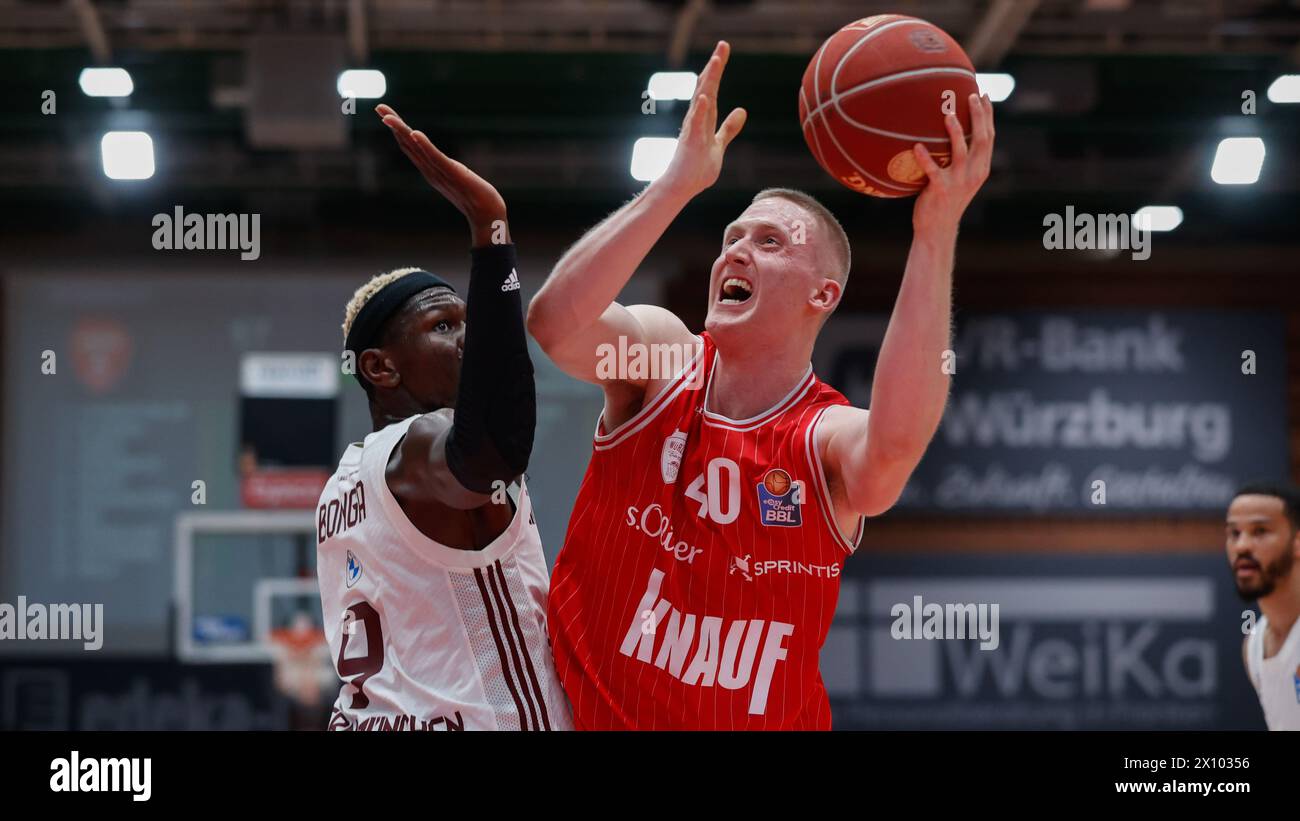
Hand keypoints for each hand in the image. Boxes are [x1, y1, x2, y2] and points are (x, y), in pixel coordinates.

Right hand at [376, 103, 507, 245]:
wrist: (488, 215)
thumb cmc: (477, 199)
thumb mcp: (457, 179)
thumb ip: (447, 171)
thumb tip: (445, 164)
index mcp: (430, 170)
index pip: (409, 146)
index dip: (397, 129)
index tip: (384, 112)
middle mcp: (430, 171)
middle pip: (407, 144)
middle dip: (393, 125)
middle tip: (379, 106)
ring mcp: (440, 173)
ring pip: (416, 148)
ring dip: (402, 131)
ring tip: (387, 117)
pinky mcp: (453, 173)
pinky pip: (436, 157)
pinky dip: (425, 145)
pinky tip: (415, 133)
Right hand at [657, 41, 747, 199]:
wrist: (683, 188)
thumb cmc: (697, 168)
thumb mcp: (719, 144)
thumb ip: (729, 128)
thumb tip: (742, 111)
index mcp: (704, 118)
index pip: (712, 88)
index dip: (718, 69)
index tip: (723, 49)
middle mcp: (697, 119)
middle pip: (707, 87)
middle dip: (715, 67)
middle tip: (722, 45)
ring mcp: (692, 129)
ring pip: (702, 100)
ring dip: (709, 81)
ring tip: (715, 62)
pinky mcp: (690, 143)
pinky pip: (695, 124)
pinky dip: (699, 110)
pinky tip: (704, 96)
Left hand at [911, 92, 993, 234]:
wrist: (937, 229)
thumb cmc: (944, 199)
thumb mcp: (958, 178)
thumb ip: (960, 159)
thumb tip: (950, 133)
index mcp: (981, 168)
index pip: (989, 137)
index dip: (988, 115)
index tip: (984, 95)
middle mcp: (974, 173)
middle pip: (982, 139)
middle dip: (979, 115)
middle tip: (970, 95)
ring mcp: (959, 182)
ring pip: (961, 151)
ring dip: (956, 131)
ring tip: (948, 114)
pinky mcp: (941, 190)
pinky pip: (933, 171)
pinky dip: (925, 158)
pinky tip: (916, 146)